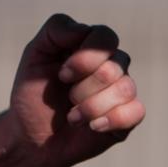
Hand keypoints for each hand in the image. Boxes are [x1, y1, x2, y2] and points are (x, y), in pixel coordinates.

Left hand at [5, 12, 144, 166]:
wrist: (31, 136)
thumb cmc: (33, 93)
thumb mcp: (34, 55)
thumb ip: (55, 31)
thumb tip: (84, 30)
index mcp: (92, 47)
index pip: (105, 38)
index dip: (85, 58)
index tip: (61, 75)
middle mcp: (112, 65)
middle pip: (114, 67)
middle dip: (81, 88)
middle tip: (66, 98)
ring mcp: (121, 91)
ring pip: (124, 89)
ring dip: (91, 107)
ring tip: (73, 117)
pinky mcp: (127, 118)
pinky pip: (136, 111)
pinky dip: (111, 120)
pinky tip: (92, 127)